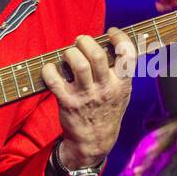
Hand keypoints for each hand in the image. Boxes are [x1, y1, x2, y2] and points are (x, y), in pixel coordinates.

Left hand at [41, 28, 135, 169]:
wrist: (95, 143)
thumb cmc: (107, 111)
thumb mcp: (122, 93)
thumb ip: (120, 72)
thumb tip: (110, 44)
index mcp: (122, 84)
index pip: (127, 54)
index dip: (119, 37)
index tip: (110, 32)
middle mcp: (105, 88)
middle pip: (97, 55)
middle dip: (85, 41)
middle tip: (80, 42)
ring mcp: (86, 96)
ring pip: (78, 64)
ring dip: (70, 52)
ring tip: (68, 54)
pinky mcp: (68, 102)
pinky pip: (54, 79)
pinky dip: (49, 69)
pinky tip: (51, 69)